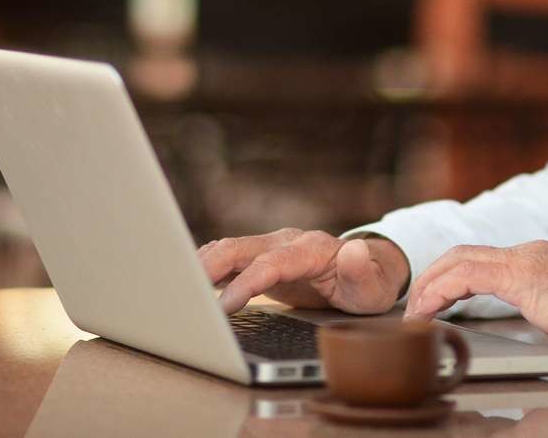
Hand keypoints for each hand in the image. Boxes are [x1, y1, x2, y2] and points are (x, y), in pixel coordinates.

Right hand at [198, 228, 409, 314]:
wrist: (367, 270)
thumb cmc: (368, 283)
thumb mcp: (374, 286)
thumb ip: (363, 271)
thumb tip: (355, 249)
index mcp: (310, 249)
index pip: (272, 263)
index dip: (247, 282)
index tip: (225, 306)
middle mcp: (286, 242)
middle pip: (240, 248)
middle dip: (209, 266)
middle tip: (182, 291)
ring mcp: (271, 247)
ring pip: (229, 249)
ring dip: (201, 265)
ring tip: (174, 286)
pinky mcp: (261, 258)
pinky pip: (229, 258)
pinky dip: (206, 267)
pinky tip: (187, 283)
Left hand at [403, 241, 547, 357]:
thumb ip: (542, 309)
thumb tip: (530, 324)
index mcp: (538, 258)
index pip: (483, 258)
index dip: (453, 275)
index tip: (436, 299)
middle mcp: (528, 252)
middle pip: (464, 253)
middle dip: (433, 276)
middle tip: (415, 305)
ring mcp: (524, 260)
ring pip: (459, 260)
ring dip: (430, 285)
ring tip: (414, 312)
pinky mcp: (521, 277)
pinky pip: (465, 277)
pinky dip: (440, 291)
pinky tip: (428, 311)